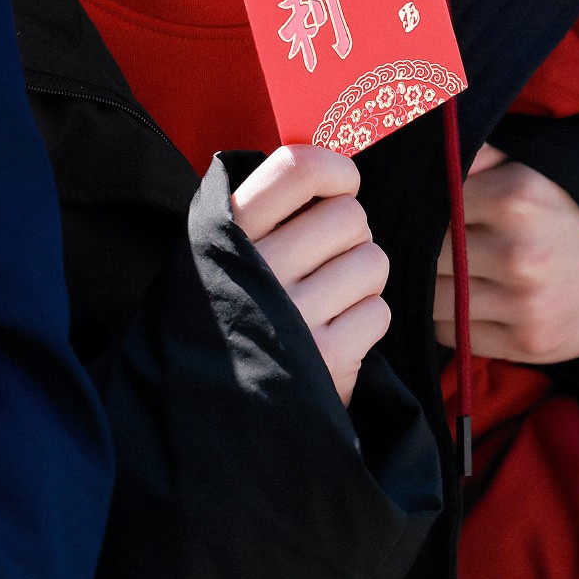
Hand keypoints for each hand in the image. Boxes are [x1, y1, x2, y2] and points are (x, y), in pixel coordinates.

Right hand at [231, 144, 390, 404]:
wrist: (201, 408)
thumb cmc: (225, 309)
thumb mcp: (219, 248)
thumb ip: (265, 208)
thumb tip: (332, 171)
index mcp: (230, 230)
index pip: (298, 169)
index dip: (335, 170)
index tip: (343, 185)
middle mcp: (260, 269)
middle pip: (349, 216)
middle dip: (350, 235)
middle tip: (327, 259)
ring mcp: (294, 316)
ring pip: (373, 261)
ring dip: (361, 278)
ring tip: (330, 298)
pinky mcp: (326, 360)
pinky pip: (378, 312)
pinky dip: (365, 321)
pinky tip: (334, 333)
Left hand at [434, 143, 578, 363]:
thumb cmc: (568, 212)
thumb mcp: (532, 166)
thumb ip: (478, 157)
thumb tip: (429, 160)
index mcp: (516, 198)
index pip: (433, 207)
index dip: (424, 212)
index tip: (425, 216)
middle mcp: (520, 253)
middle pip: (430, 256)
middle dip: (425, 251)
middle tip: (433, 248)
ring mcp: (525, 304)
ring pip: (436, 300)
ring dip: (435, 289)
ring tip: (449, 276)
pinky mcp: (529, 343)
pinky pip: (455, 336)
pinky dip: (451, 320)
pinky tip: (471, 302)